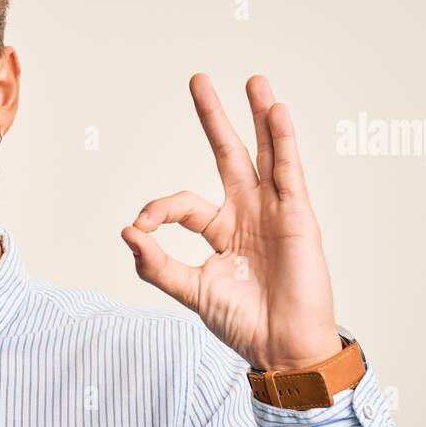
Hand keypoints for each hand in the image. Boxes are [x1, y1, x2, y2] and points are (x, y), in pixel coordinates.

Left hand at [120, 74, 340, 371]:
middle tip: (198, 80)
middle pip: (228, 156)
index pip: (183, 204)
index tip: (140, 228)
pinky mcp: (298, 216)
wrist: (280, 347)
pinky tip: (276, 111)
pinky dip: (283, 140)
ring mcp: (274, 212)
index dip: (158, 210)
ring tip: (253, 82)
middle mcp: (247, 214)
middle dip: (214, 119)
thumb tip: (127, 231)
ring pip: (264, 154)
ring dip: (259, 117)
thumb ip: (156, 265)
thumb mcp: (190, 291)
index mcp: (219, 231)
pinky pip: (288, 171)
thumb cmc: (241, 322)